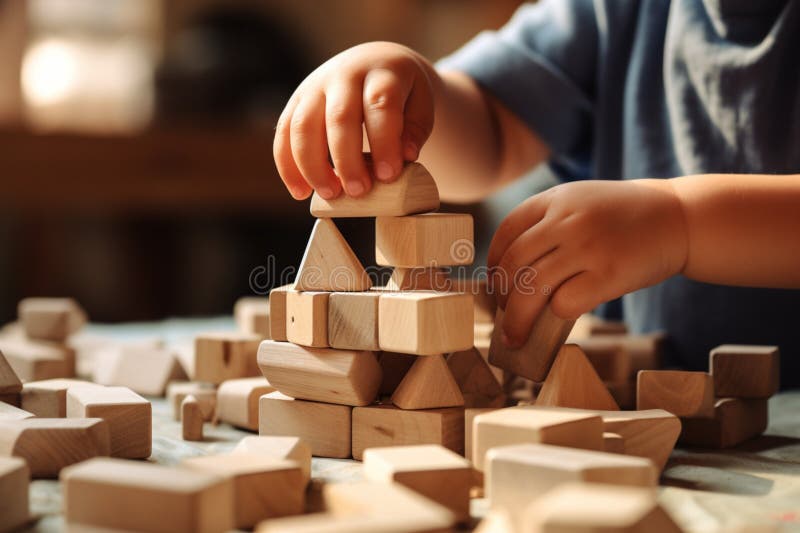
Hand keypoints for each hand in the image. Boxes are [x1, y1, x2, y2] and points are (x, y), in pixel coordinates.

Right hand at [274, 42, 436, 199]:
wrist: (375, 62)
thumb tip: (405, 156)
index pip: (381, 104)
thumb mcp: (421, 103)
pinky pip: (283, 134)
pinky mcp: (296, 102)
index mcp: (381, 72)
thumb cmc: (401, 92)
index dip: (384, 141)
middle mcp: (344, 75)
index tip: (389, 175)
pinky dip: (288, 166)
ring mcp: (314, 86)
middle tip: (359, 192)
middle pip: (339, 117)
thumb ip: (416, 129)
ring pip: (303, 126)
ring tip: (331, 194)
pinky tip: (300, 192)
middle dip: (347, 159)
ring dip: (313, 165)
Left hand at [487, 179, 687, 346]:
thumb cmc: (624, 218)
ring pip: (531, 288)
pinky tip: (556, 320)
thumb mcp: (580, 202)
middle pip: (513, 265)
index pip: (505, 233)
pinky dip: (553, 315)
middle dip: (499, 296)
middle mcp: (566, 220)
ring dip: (516, 319)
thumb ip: (548, 225)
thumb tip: (512, 277)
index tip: (494, 285)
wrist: (678, 218)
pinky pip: (565, 302)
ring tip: (513, 335)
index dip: (492, 265)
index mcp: (554, 199)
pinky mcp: (609, 274)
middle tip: (501, 315)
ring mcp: (587, 246)